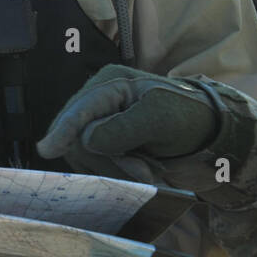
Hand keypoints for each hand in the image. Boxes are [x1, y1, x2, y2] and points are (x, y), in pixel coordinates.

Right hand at [36, 65, 217, 181]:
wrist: (210, 130)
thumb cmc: (188, 117)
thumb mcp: (160, 120)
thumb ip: (121, 129)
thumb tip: (85, 141)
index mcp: (110, 84)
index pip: (79, 110)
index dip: (63, 131)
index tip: (47, 151)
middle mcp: (97, 99)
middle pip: (78, 135)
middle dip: (106, 159)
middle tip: (143, 173)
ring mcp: (99, 120)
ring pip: (84, 152)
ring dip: (114, 168)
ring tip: (148, 171)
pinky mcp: (104, 139)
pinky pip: (94, 161)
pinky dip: (116, 171)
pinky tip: (140, 169)